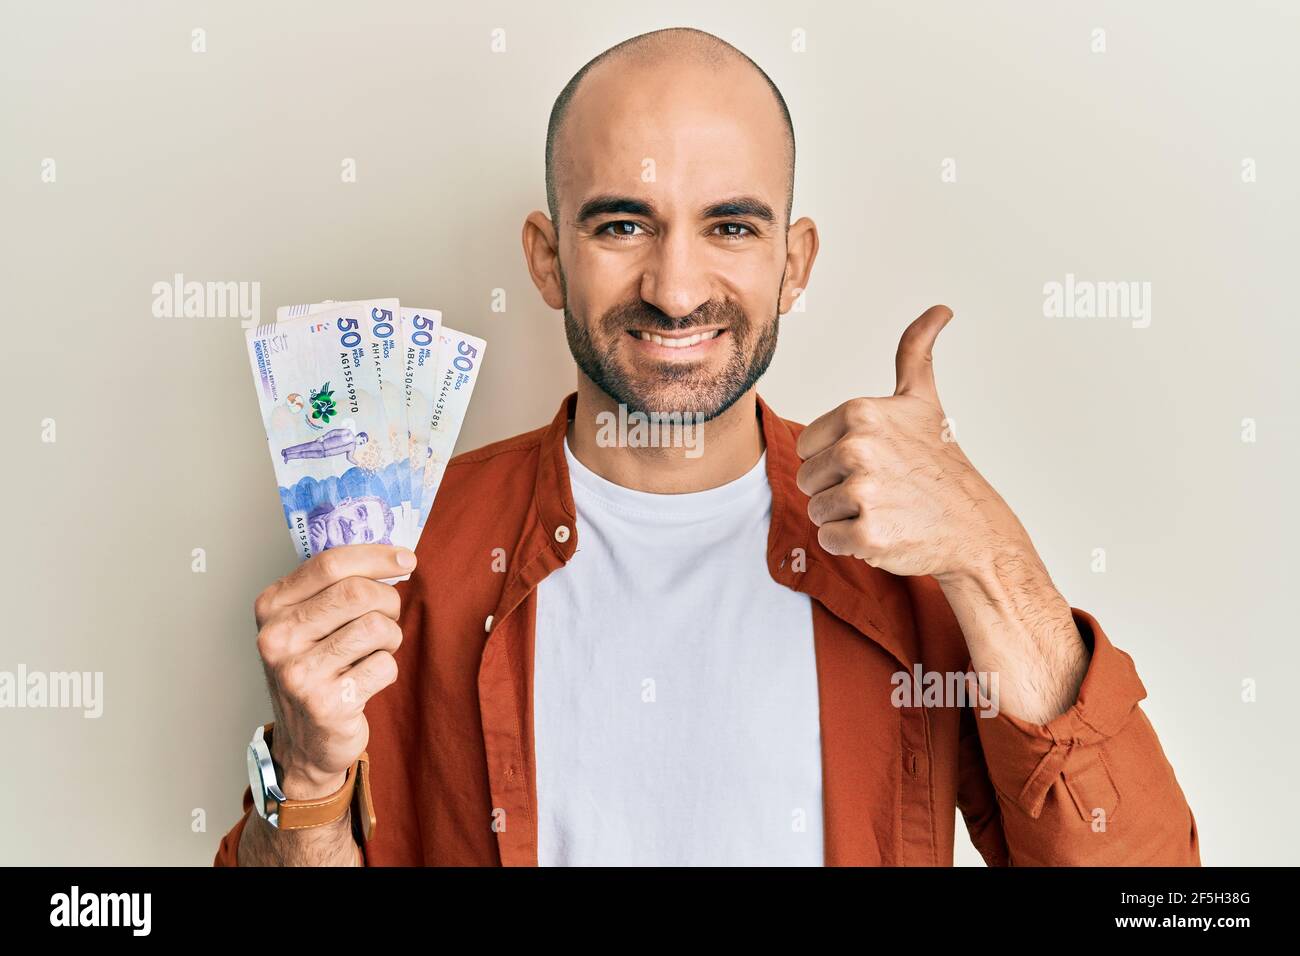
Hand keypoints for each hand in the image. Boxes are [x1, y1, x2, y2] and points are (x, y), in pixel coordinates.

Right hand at [252, 544, 415, 798]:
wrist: (305, 743)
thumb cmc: (317, 669)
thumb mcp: (310, 623)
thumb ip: (337, 586)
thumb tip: (396, 555)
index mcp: (272, 606)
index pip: (330, 563)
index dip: (377, 556)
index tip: (407, 559)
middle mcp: (277, 637)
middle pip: (358, 592)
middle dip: (388, 602)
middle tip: (387, 618)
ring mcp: (298, 673)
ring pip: (376, 627)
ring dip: (390, 638)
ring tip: (374, 651)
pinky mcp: (325, 704)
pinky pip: (384, 666)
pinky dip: (386, 670)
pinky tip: (366, 680)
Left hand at [795, 305, 1028, 581]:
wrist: (973, 527)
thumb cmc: (940, 466)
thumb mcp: (923, 401)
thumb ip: (916, 352)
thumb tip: (939, 309)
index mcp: (859, 412)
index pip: (808, 445)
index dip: (835, 459)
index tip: (876, 461)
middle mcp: (858, 448)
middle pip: (808, 478)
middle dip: (837, 489)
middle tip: (882, 489)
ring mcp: (863, 492)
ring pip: (816, 510)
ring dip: (844, 517)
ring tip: (886, 508)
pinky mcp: (867, 534)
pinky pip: (829, 539)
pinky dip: (852, 543)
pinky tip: (886, 532)